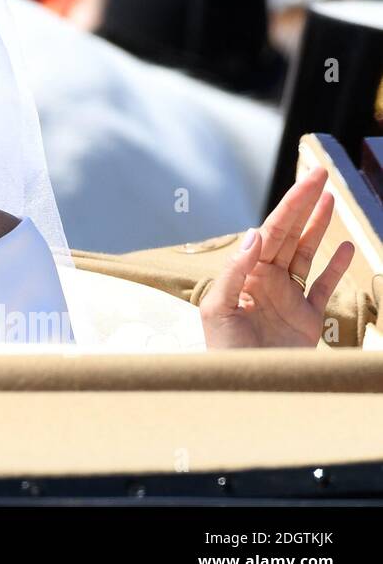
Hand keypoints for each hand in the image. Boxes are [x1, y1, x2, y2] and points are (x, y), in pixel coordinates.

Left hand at [201, 167, 353, 347]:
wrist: (241, 390)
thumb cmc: (221, 352)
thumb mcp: (218, 309)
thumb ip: (235, 272)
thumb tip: (253, 234)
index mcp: (245, 273)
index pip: (270, 230)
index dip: (291, 204)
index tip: (308, 179)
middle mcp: (266, 279)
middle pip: (290, 234)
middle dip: (305, 204)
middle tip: (321, 173)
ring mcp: (288, 297)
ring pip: (306, 254)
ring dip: (318, 227)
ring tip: (330, 200)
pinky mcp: (307, 319)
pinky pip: (323, 287)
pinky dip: (334, 268)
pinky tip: (344, 247)